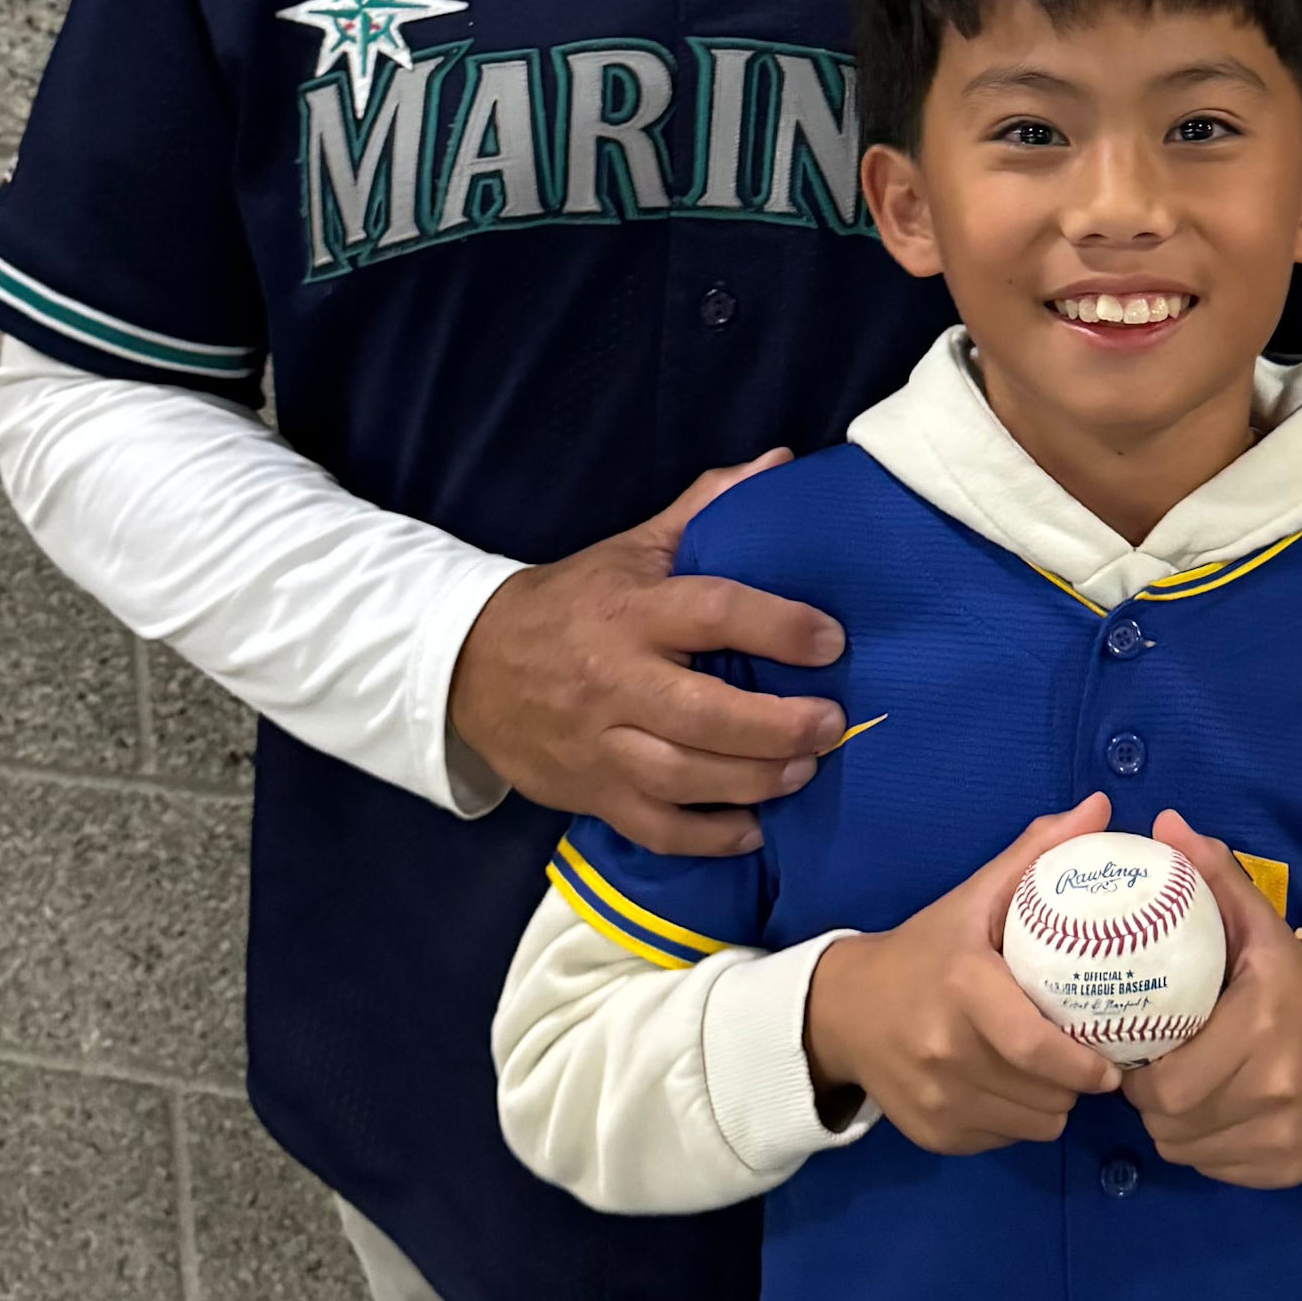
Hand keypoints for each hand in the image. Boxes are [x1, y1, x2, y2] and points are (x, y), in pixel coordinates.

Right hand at [447, 457, 847, 855]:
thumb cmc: (571, 603)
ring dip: (752, 781)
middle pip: (702, 714)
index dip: (778, 626)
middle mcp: (614, 680)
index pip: (712, 612)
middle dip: (776, 725)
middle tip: (832, 724)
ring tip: (804, 771)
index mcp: (630, 610)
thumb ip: (705, 507)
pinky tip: (753, 829)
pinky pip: (653, 828)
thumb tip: (779, 463)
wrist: (469, 667)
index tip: (832, 639)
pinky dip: (707, 836)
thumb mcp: (630, 547)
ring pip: (681, 776)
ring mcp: (599, 744)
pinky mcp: (590, 793)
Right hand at [803, 796, 1123, 1153]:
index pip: (1036, 1047)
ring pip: (1030, 1124)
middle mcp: (945, 1051)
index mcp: (963, 988)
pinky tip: (1009, 1089)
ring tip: (1052, 1074)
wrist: (843, 1010)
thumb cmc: (925, 949)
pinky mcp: (932, 1135)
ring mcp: (936, 1100)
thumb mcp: (974, 898)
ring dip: (1050, 1104)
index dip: (1084, 1066)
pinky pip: (1002, 1139)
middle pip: (1044, 1093)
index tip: (1115, 1063)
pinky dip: (1015, 1120)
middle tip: (1089, 1060)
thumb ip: (1036, 854)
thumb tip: (1100, 806)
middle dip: (1076, 1083)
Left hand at [1129, 815, 1301, 1189]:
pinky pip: (1213, 1169)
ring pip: (1184, 1149)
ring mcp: (1283, 1136)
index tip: (1134, 1048)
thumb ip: (1218, 879)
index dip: (1137, 1071)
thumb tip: (1166, 824)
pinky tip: (1208, 1117)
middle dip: (1147, 1100)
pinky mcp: (1286, 1170)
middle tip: (1147, 1072)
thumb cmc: (1299, 988)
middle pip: (1170, 1119)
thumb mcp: (1263, 931)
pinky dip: (1201, 1147)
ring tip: (1174, 1093)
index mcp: (1262, 1023)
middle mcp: (1275, 1086)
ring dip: (1170, 1126)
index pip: (1166, 1080)